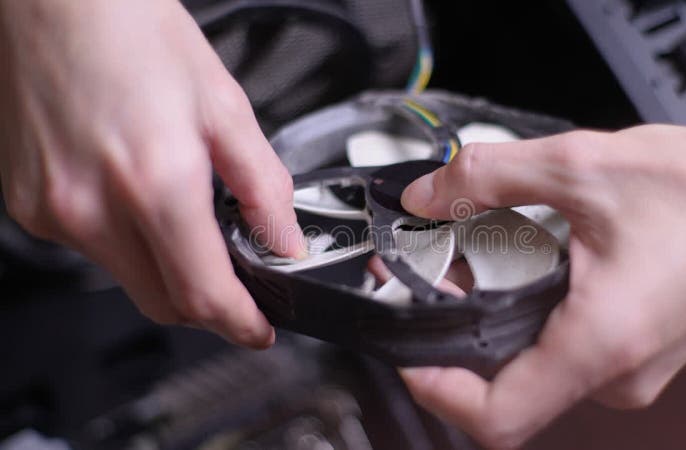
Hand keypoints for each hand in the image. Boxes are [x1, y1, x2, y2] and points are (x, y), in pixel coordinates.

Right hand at [0, 0, 304, 347]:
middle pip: (165, 301)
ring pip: (129, 279)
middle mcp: (92, 207)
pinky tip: (136, 194)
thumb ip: (263, 187)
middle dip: (209, 301)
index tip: (259, 329)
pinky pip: (93, 249)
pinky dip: (127, 240)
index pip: (203, 294)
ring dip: (167, 268)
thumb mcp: (224, 105)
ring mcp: (51, 210)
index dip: (240, 323)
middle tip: (236, 277)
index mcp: (153, 181)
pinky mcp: (27, 205)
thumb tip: (285, 240)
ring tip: (182, 210)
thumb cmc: (132, 30)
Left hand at [398, 125, 685, 448]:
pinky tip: (530, 263)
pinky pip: (567, 352)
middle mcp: (617, 373)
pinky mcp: (638, 351)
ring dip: (496, 322)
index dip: (437, 391)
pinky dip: (533, 316)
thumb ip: (491, 176)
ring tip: (479, 264)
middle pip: (507, 392)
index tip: (408, 351)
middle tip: (432, 285)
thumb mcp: (584, 166)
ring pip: (536, 369)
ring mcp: (631, 369)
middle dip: (456, 340)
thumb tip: (431, 190)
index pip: (497, 418)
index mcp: (600, 342)